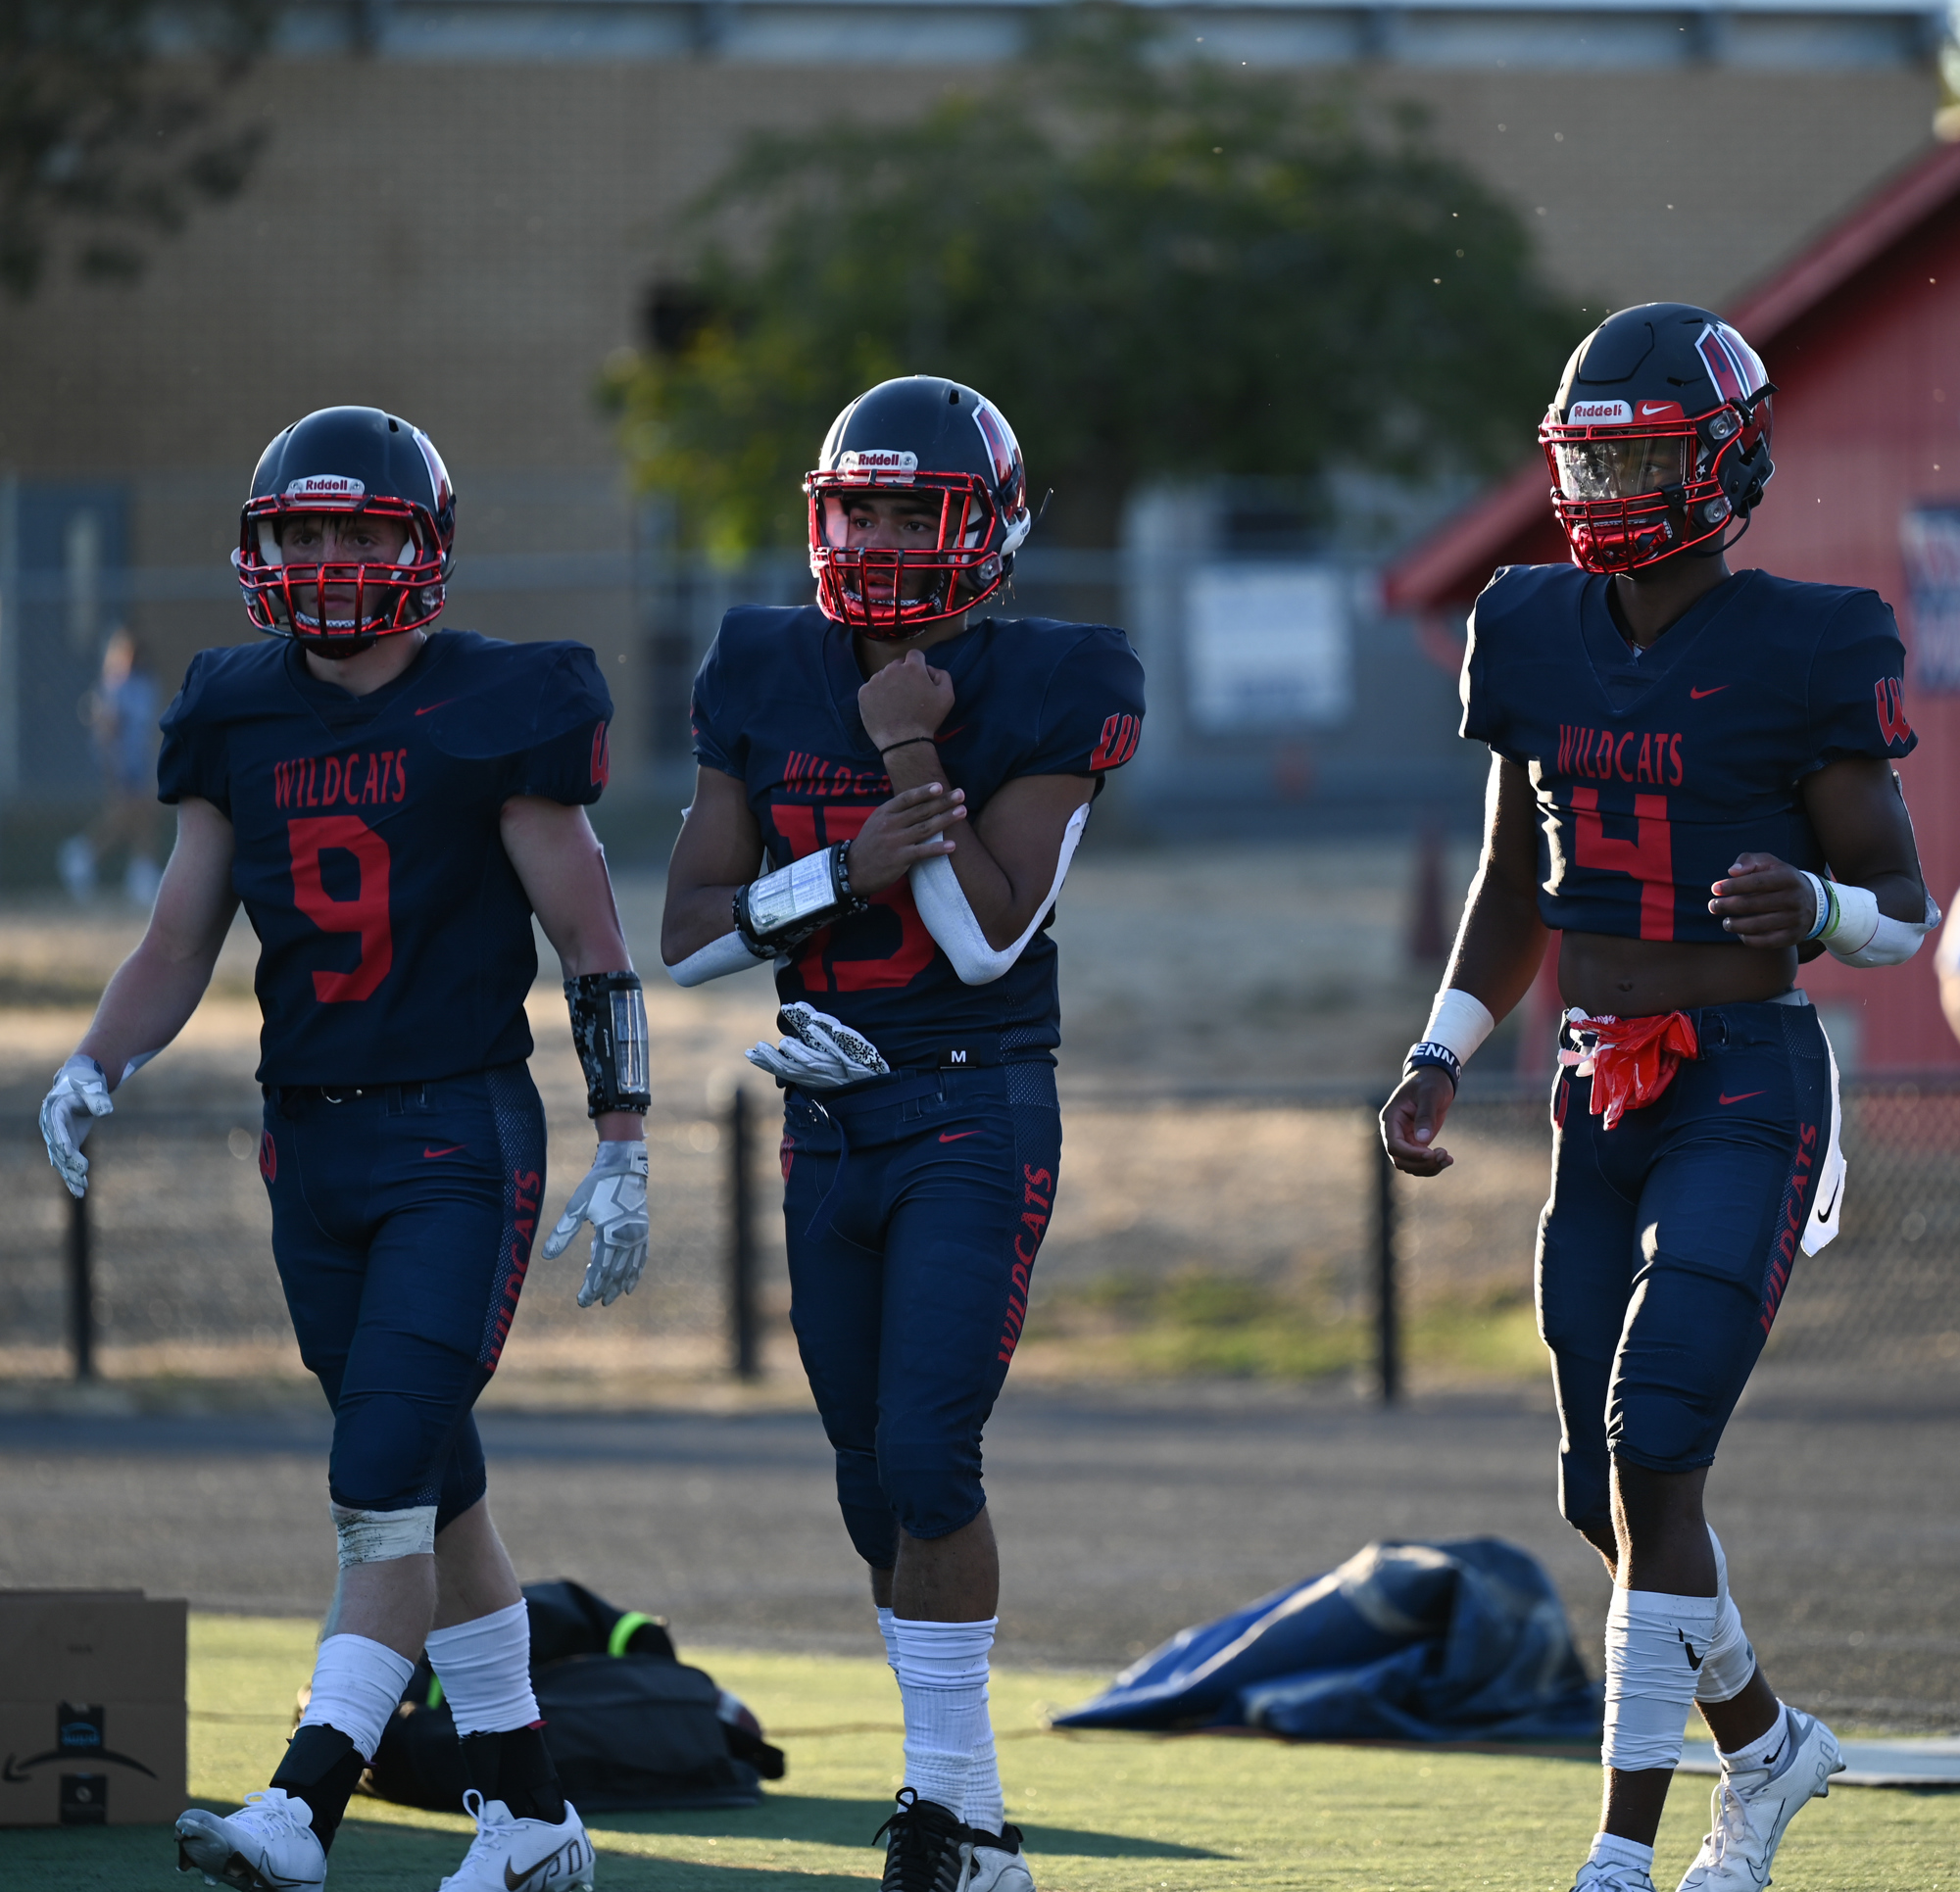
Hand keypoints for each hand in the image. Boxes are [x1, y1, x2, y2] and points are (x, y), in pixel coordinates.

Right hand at [40, 1056, 113, 1198]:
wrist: (80, 1084)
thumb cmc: (86, 1082)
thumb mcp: (91, 1085)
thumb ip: (97, 1098)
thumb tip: (106, 1111)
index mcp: (53, 1110)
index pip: (56, 1127)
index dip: (62, 1139)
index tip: (69, 1151)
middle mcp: (51, 1128)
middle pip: (58, 1148)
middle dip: (69, 1162)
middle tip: (81, 1174)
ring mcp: (58, 1138)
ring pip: (62, 1160)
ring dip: (71, 1175)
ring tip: (81, 1190)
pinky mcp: (68, 1145)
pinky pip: (69, 1163)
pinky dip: (73, 1176)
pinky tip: (80, 1191)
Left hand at [542, 1140, 649, 1307]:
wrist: (624, 1166)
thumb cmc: (597, 1185)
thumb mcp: (576, 1207)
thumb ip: (563, 1233)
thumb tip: (546, 1256)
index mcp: (610, 1233)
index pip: (600, 1269)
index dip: (590, 1287)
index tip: (582, 1300)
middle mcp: (627, 1237)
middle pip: (615, 1272)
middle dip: (603, 1289)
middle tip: (592, 1303)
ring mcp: (638, 1235)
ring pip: (629, 1267)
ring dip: (619, 1285)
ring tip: (610, 1299)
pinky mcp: (643, 1230)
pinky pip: (641, 1257)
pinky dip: (636, 1272)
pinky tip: (631, 1283)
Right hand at [846, 782, 965, 893]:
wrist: (854, 870)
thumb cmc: (870, 844)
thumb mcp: (877, 822)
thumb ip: (895, 813)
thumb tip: (919, 801)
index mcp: (884, 812)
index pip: (906, 798)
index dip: (923, 791)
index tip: (940, 786)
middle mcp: (890, 824)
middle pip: (921, 810)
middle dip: (943, 802)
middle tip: (961, 794)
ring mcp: (895, 841)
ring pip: (925, 828)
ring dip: (945, 819)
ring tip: (962, 812)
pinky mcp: (899, 859)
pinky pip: (922, 852)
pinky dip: (938, 848)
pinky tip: (953, 845)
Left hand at [859, 649, 953, 749]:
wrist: (903, 741)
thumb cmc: (928, 719)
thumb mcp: (947, 696)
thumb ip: (942, 675)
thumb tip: (930, 669)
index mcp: (912, 667)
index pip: (915, 655)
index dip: (919, 666)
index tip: (919, 679)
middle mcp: (892, 669)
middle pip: (898, 664)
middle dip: (903, 674)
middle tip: (907, 694)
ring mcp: (875, 680)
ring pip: (883, 676)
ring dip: (889, 684)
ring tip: (895, 703)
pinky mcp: (863, 693)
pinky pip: (871, 688)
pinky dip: (877, 695)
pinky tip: (884, 708)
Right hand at [1380, 1068, 1455, 1177]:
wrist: (1435, 1078)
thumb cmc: (1430, 1082)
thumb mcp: (1430, 1095)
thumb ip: (1426, 1116)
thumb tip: (1423, 1140)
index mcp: (1391, 1118)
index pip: (1394, 1145)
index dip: (1411, 1154)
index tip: (1432, 1153)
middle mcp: (1394, 1131)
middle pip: (1400, 1159)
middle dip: (1422, 1163)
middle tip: (1445, 1155)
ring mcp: (1404, 1138)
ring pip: (1409, 1165)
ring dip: (1428, 1167)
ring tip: (1448, 1158)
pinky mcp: (1416, 1142)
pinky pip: (1420, 1161)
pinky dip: (1433, 1165)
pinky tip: (1448, 1159)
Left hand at [1708, 852, 1815, 947]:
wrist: (1813, 901)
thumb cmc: (1780, 879)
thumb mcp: (1769, 863)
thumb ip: (1749, 860)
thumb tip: (1732, 871)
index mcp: (1788, 878)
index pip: (1756, 882)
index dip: (1733, 886)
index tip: (1715, 889)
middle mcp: (1794, 899)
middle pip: (1753, 905)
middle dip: (1727, 906)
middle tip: (1713, 906)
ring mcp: (1795, 919)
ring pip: (1757, 925)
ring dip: (1734, 925)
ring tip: (1726, 922)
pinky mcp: (1793, 936)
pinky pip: (1766, 942)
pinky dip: (1748, 939)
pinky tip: (1740, 933)